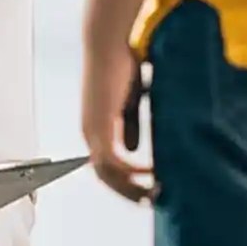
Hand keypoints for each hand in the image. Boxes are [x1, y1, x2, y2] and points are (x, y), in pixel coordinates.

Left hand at [81, 42, 154, 202]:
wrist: (110, 44)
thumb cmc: (122, 67)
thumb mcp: (130, 105)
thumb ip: (131, 127)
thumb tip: (133, 151)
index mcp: (97, 129)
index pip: (107, 167)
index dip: (127, 182)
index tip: (150, 189)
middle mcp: (90, 133)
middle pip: (105, 177)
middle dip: (130, 191)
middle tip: (153, 201)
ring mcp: (92, 131)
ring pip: (107, 173)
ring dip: (131, 186)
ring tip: (156, 192)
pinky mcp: (99, 125)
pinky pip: (113, 160)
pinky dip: (132, 171)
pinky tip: (152, 173)